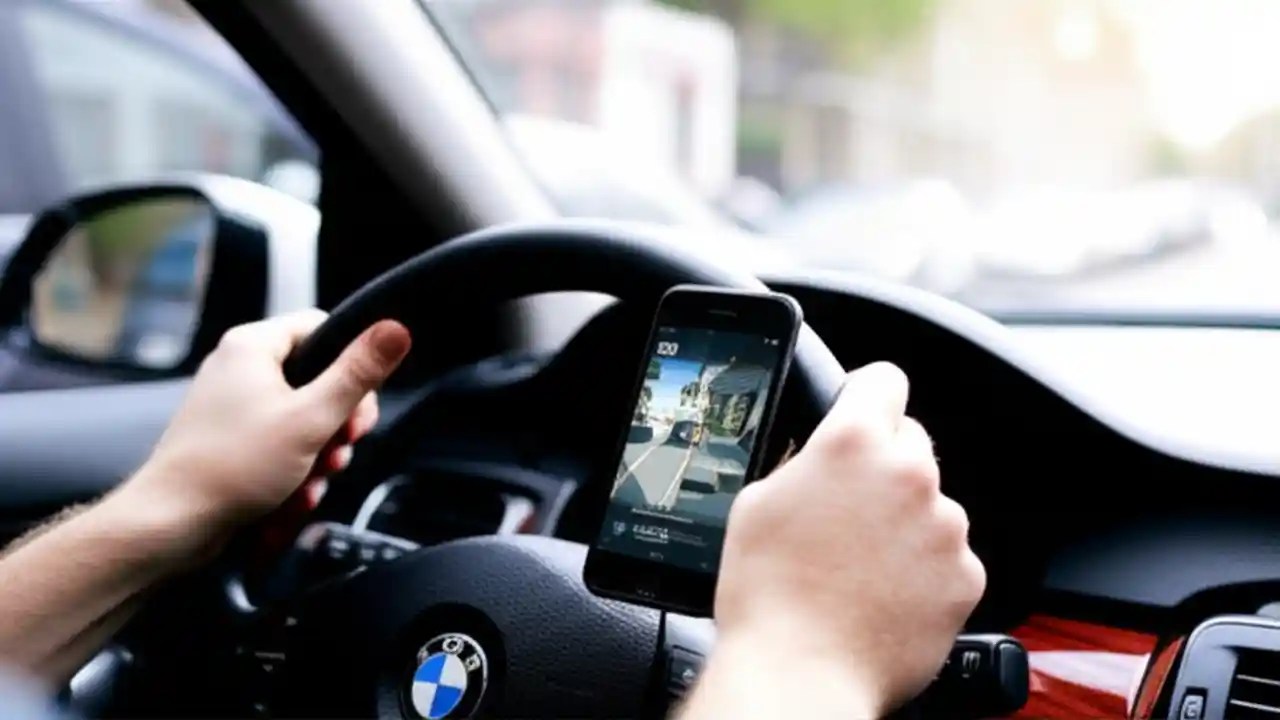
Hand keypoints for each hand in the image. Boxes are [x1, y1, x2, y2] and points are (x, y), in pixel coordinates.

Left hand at [120, 310, 411, 559]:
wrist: (171, 526)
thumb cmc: (231, 470)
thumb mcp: (312, 419)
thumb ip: (358, 374)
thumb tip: (396, 330)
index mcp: (252, 346)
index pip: (322, 328)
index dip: (351, 364)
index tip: (359, 403)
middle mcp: (239, 368)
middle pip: (318, 379)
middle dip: (337, 424)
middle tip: (338, 448)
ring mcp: (233, 405)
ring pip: (304, 419)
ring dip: (319, 456)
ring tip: (310, 481)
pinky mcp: (231, 440)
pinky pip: (281, 445)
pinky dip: (294, 471)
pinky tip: (293, 497)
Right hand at [714, 362, 984, 715]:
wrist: (801, 674)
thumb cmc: (768, 595)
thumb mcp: (758, 502)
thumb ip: (802, 462)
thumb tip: (819, 456)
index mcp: (852, 442)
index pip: (884, 379)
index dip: (868, 395)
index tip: (863, 409)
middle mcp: (908, 473)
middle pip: (911, 443)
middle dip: (883, 468)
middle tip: (847, 511)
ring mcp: (944, 526)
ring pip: (931, 504)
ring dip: (905, 523)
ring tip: (860, 566)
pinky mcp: (966, 574)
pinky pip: (948, 556)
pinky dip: (923, 570)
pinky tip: (884, 594)